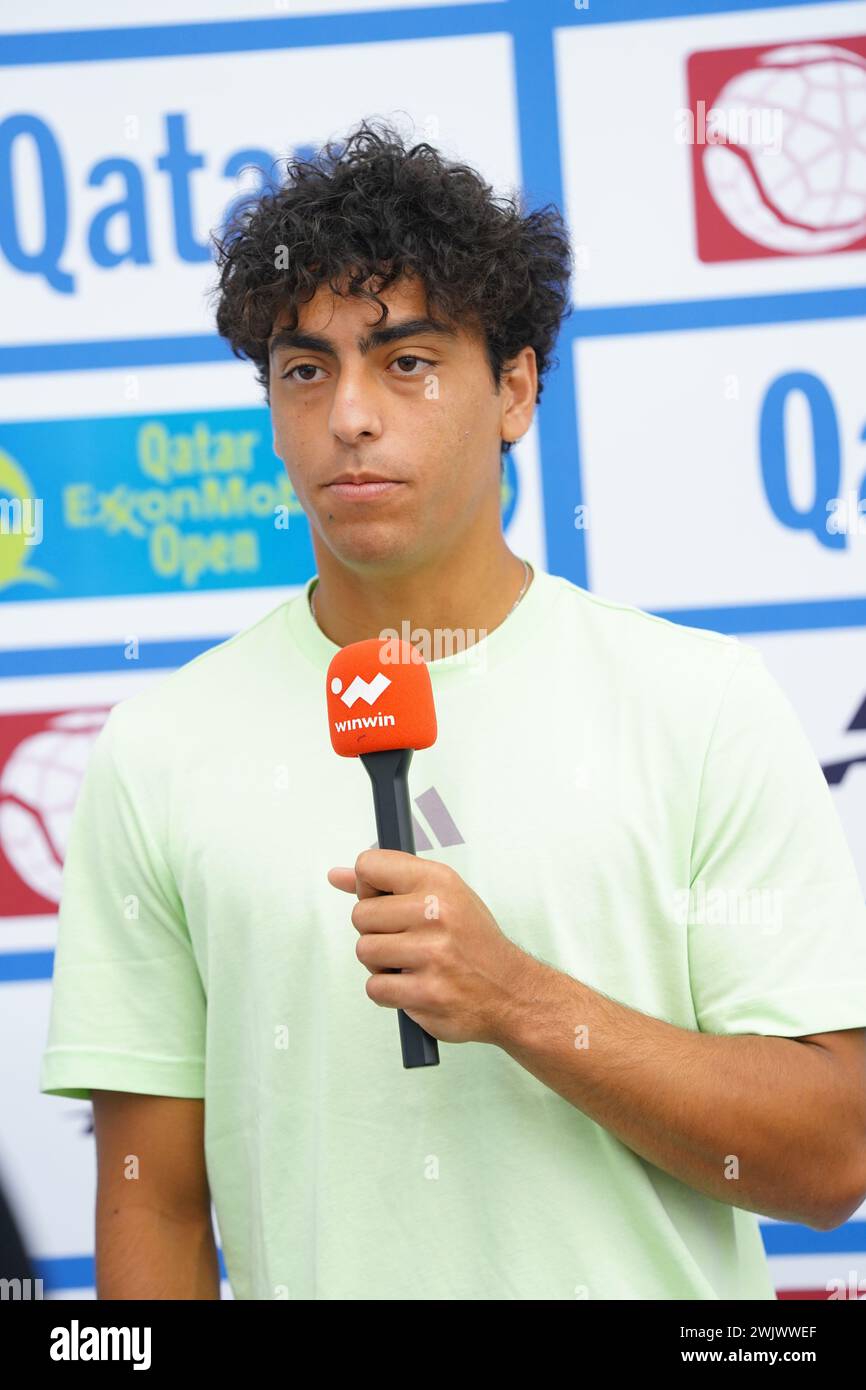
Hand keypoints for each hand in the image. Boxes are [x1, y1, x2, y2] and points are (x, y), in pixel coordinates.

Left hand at [326, 849, 530, 1045]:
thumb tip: (337, 876)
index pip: (369, 866)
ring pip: (365, 952)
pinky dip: (388, 991)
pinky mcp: (425, 993)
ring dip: (381, 963)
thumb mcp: (442, 895)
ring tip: (410, 963)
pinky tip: (413, 984)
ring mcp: (431, 955)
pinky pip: (375, 988)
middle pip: (360, 915)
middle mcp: (435, 913)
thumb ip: (388, 882)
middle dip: (375, 931)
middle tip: (404, 938)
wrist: (510, 991)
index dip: (367, 885)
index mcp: (439, 882)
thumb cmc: (473, 942)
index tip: (382, 898)